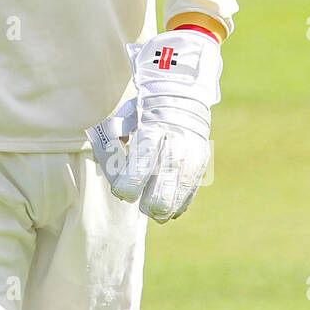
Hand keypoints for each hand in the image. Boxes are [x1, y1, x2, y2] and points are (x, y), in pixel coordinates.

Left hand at [86, 29, 221, 222]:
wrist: (180, 93)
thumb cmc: (143, 110)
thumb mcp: (127, 117)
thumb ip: (116, 141)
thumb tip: (107, 166)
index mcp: (154, 127)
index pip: (143, 158)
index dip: (131, 179)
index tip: (122, 191)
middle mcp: (176, 139)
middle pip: (168, 175)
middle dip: (156, 197)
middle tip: (144, 209)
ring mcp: (193, 149)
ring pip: (184, 183)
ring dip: (171, 203)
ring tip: (158, 216)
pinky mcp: (202, 158)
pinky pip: (194, 183)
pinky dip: (183, 199)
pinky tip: (172, 211)